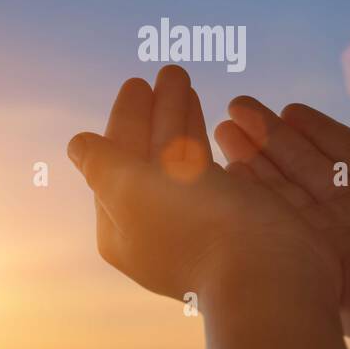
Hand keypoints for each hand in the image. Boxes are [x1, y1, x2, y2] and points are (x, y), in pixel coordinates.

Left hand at [67, 66, 340, 308]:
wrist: (270, 275)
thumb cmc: (195, 226)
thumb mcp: (130, 188)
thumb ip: (101, 162)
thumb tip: (78, 145)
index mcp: (122, 229)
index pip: (117, 160)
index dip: (125, 118)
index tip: (136, 83)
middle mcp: (157, 232)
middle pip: (151, 159)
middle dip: (158, 113)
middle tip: (169, 73)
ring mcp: (200, 231)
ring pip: (185, 163)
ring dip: (183, 119)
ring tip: (187, 81)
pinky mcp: (238, 227)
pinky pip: (217, 176)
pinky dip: (214, 146)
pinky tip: (222, 127)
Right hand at [213, 89, 349, 348]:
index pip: (345, 150)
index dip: (317, 129)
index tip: (287, 108)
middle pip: (305, 166)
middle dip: (271, 139)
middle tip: (235, 110)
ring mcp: (328, 239)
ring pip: (283, 189)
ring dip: (252, 159)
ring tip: (220, 130)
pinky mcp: (305, 260)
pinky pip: (273, 219)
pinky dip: (249, 194)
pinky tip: (224, 170)